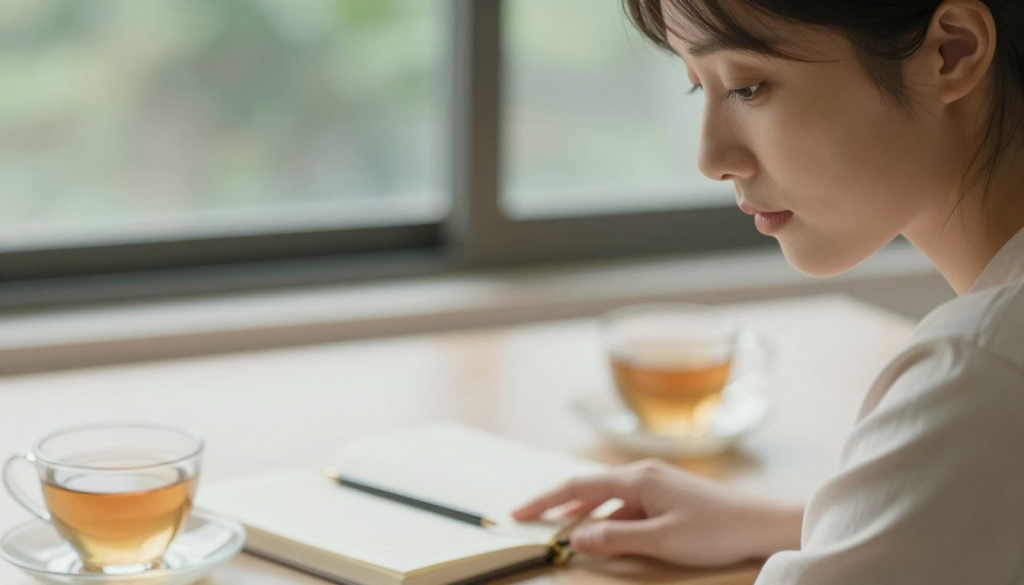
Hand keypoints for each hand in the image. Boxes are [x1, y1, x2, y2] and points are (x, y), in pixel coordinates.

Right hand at [511, 459, 802, 566]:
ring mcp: (657, 484)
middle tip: (531, 521)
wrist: (763, 523)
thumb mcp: (661, 540)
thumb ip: (615, 539)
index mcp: (638, 478)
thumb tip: (575, 538)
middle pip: (590, 489)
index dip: (546, 501)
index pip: (579, 486)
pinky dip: (611, 522)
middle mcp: (644, 474)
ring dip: (587, 518)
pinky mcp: (668, 496)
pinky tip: (607, 537)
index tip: (520, 513)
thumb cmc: (716, 530)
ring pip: (610, 501)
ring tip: (564, 535)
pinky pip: (629, 507)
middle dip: (560, 507)